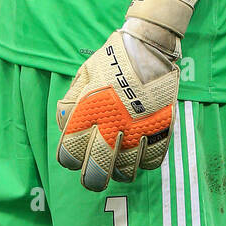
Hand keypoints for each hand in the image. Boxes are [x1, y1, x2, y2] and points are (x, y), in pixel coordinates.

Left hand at [55, 0, 197, 191]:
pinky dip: (143, 162)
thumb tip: (65, 125)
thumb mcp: (84, 74)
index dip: (68, 158)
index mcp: (88, 113)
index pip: (70, 154)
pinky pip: (151, 161)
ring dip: (118, 171)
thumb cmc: (112, 59)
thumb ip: (71, 102)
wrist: (148, 46)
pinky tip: (138, 152)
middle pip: (97, 172)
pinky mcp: (160, 130)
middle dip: (91, 178)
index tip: (73, 154)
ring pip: (125, 172)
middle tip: (92, 176)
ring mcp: (138, 131)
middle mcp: (112, 127)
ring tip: (117, 162)